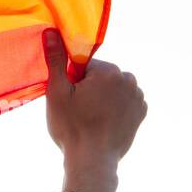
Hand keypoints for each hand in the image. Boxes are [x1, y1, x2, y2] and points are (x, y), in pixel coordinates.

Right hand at [43, 29, 146, 191]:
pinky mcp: (141, 112)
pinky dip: (114, 109)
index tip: (68, 99)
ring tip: (89, 119)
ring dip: (102, 98)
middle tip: (76, 111)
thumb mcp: (57, 92)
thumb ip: (56, 60)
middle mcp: (129, 79)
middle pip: (102, 76)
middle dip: (89, 88)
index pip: (86, 66)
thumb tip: (51, 32)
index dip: (73, 81)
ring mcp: (138, 97)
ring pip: (114, 89)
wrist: (92, 159)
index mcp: (109, 71)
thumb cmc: (71, 126)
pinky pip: (124, 102)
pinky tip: (103, 123)